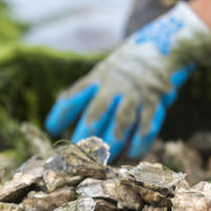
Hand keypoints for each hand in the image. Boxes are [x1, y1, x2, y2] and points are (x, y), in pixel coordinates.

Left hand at [45, 2, 210, 160]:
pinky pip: (147, 124)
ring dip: (113, 141)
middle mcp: (114, 86)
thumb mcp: (99, 77)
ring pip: (122, 121)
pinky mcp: (155, 102)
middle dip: (87, 134)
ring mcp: (135, 94)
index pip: (74, 96)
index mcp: (96, 80)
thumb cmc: (120, 74)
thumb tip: (54, 128)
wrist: (158, 50)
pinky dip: (140, 140)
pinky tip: (133, 155)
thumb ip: (81, 99)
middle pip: (97, 112)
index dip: (62, 112)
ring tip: (105, 160)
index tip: (51, 128)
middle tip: (77, 154)